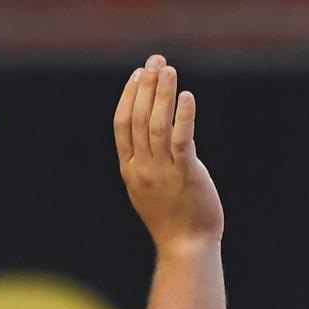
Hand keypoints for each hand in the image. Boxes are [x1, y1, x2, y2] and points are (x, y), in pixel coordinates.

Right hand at [113, 56, 222, 248]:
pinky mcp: (186, 176)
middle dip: (146, 86)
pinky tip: (187, 97)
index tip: (139, 74)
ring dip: (162, 94)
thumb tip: (154, 135)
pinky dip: (183, 117)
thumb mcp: (148, 189)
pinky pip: (182, 141)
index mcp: (130, 170)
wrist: (186, 247)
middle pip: (139, 119)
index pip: (122, 125)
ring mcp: (163, 173)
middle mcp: (143, 169)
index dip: (130, 96)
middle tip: (156, 61)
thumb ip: (146, 163)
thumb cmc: (172, 219)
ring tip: (168, 70)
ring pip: (158, 125)